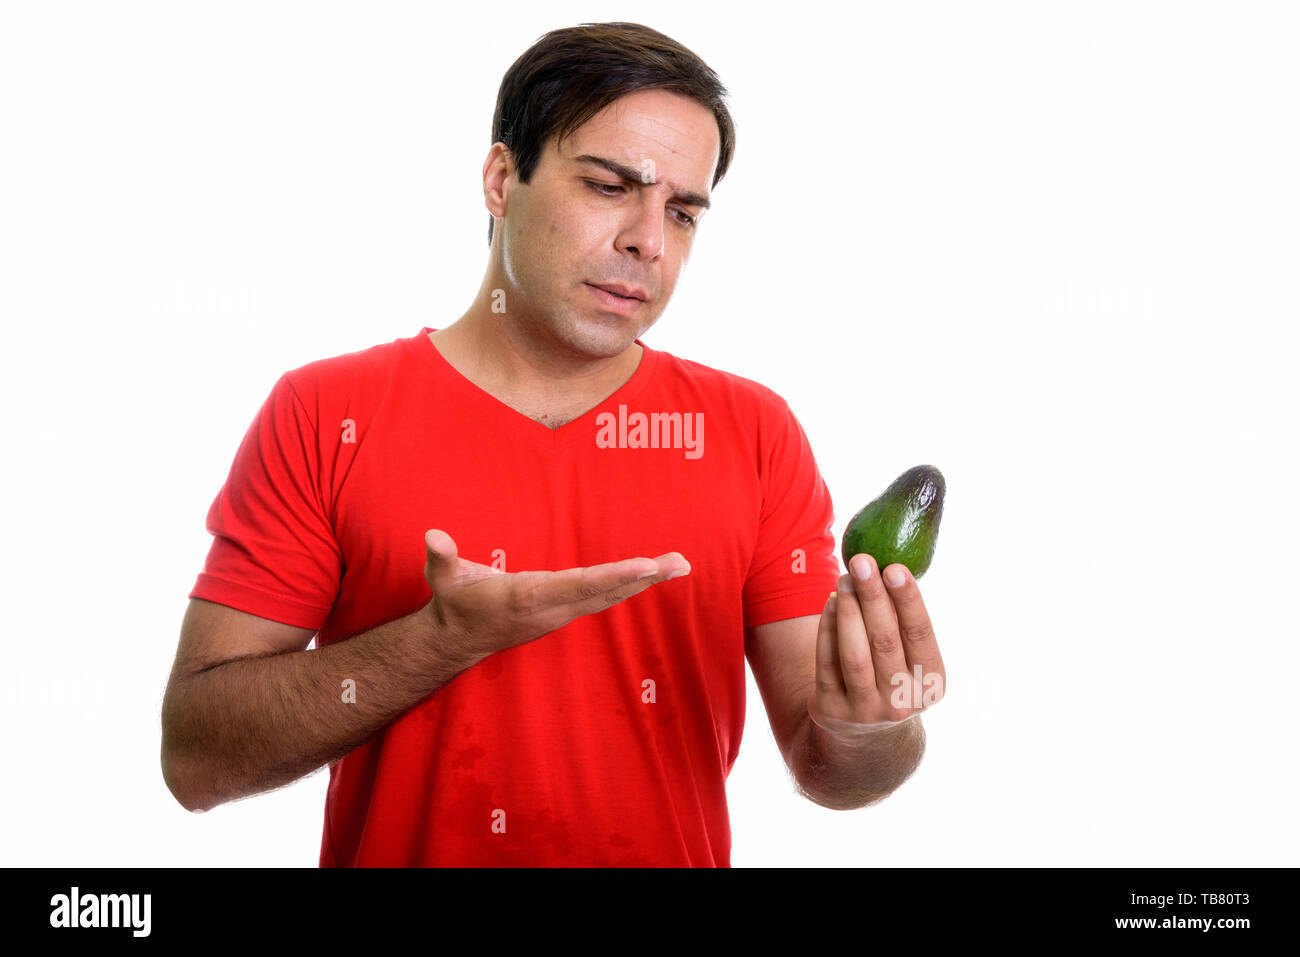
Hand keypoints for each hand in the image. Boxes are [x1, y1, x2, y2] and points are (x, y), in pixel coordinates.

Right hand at [421, 529, 689, 663]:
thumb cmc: (454, 601)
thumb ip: (442, 557)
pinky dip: (630, 585)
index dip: (614, 576)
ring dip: (647, 581)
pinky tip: (651, 575)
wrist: (457, 639)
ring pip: (612, 597)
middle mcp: (554, 608)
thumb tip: (433, 537)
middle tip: (682, 563)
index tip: (646, 567)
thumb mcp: (444, 579)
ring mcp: (562, 613)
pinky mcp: (564, 612)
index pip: (581, 584)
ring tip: (680, 565)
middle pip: (608, 591)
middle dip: (646, 578)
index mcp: (532, 596)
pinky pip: (605, 598)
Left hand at [807, 553, 944, 738]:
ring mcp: (866, 711)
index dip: (908, 601)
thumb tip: (887, 561)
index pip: (920, 635)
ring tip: (844, 578)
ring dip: (848, 611)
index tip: (895, 567)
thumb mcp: (908, 658)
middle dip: (873, 596)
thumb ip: (902, 621)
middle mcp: (902, 701)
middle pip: (886, 640)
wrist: (862, 734)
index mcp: (930, 683)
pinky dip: (827, 629)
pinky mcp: (832, 710)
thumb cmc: (890, 673)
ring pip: (855, 654)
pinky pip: (827, 663)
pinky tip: (830, 602)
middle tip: (862, 561)